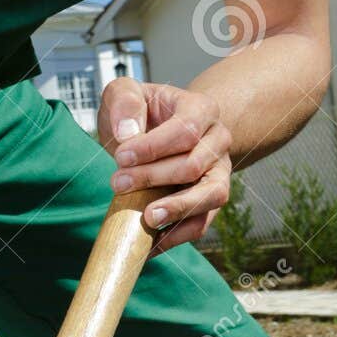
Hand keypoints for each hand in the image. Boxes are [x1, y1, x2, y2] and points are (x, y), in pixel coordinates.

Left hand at [99, 78, 232, 258]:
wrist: (159, 130)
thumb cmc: (142, 111)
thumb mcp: (126, 92)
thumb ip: (124, 101)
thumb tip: (127, 134)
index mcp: (202, 109)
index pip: (186, 130)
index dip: (153, 147)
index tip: (121, 157)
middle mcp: (218, 141)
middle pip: (193, 165)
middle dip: (153, 177)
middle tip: (117, 183)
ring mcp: (219, 172)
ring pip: (210, 196)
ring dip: (177, 209)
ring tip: (147, 218)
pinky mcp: (210, 201)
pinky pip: (202, 223)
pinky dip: (177, 236)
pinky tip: (150, 244)